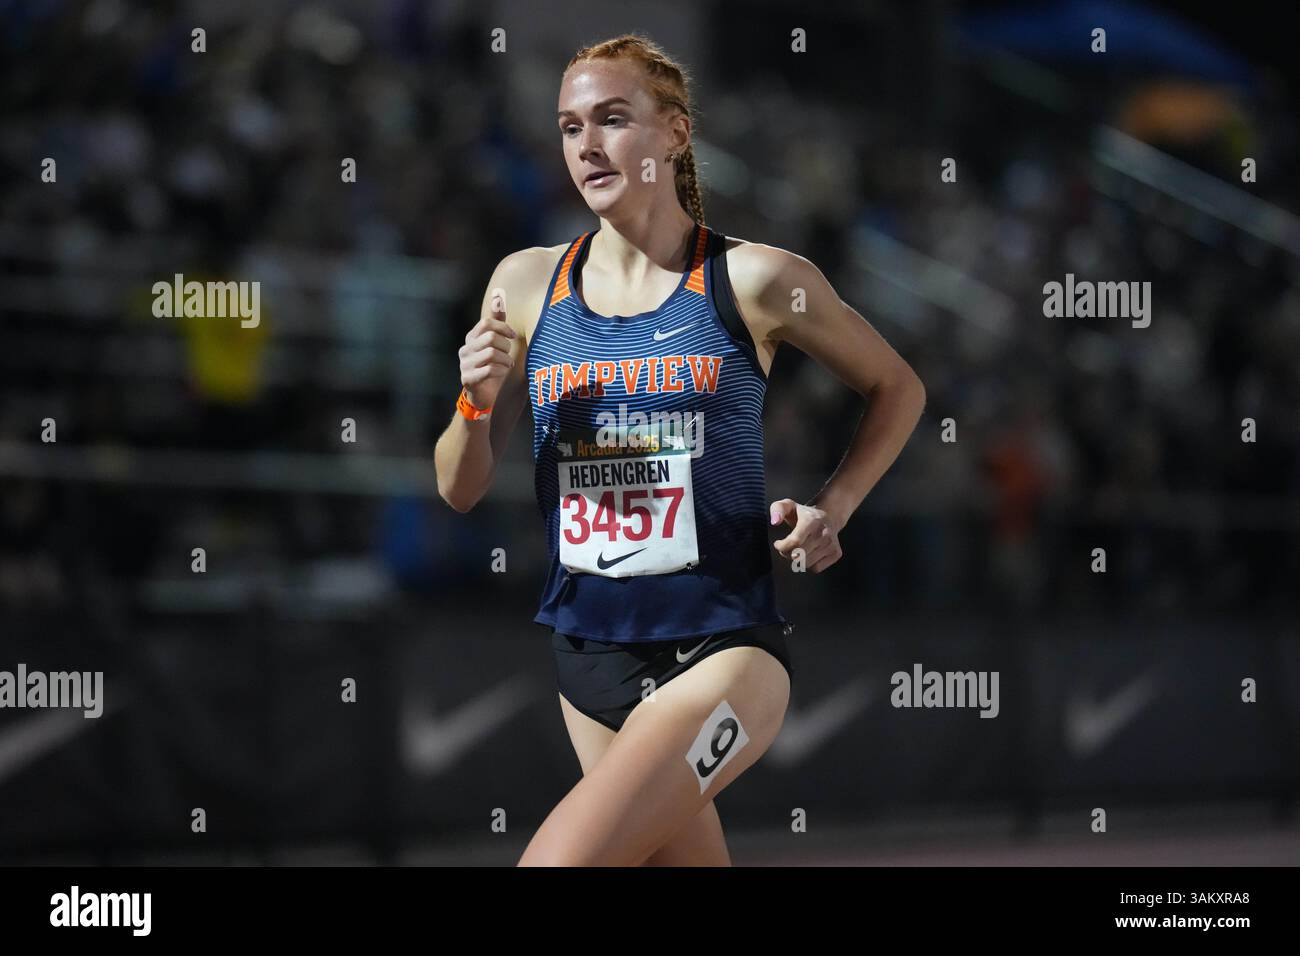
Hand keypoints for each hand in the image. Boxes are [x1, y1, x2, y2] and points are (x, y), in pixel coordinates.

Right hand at [459, 287, 517, 408]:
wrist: (484, 394)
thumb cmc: (492, 365)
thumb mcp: (496, 341)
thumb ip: (497, 320)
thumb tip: (498, 294)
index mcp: (471, 337)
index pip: (486, 323)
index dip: (503, 327)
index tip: (513, 336)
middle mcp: (465, 349)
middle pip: (490, 338)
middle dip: (505, 346)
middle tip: (508, 354)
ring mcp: (464, 364)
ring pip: (491, 354)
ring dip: (505, 360)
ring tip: (507, 365)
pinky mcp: (467, 379)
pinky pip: (488, 370)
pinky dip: (500, 370)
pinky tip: (502, 372)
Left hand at [769, 498, 842, 572]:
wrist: (829, 516)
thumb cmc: (804, 514)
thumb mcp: (788, 505)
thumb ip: (778, 509)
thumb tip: (775, 521)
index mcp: (811, 521)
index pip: (795, 541)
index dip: (782, 546)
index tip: (778, 544)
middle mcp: (823, 533)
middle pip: (798, 555)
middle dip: (787, 553)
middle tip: (787, 547)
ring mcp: (831, 544)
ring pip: (806, 563)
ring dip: (798, 560)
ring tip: (797, 550)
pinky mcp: (836, 553)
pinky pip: (816, 568)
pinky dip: (809, 564)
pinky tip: (808, 554)